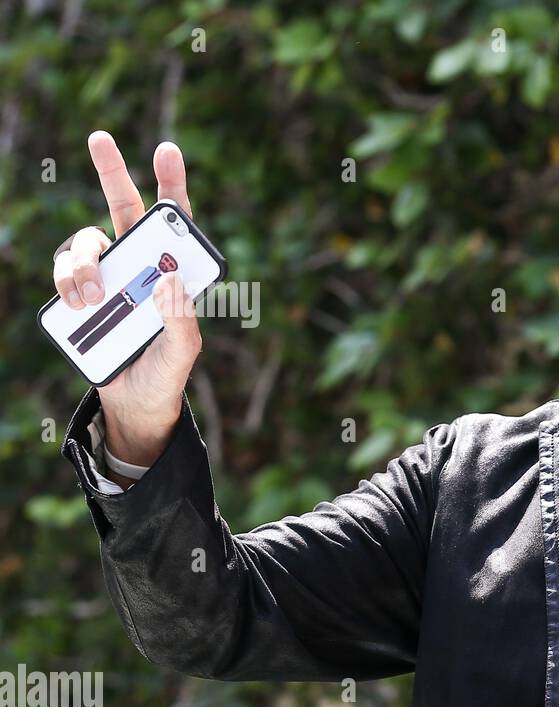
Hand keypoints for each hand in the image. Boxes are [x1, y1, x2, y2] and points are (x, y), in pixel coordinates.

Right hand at [51, 130, 200, 467]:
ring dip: (84, 260)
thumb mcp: (183, 353)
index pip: (175, 224)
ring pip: (87, 242)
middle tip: (101, 137)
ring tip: (91, 295)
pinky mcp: (79, 295)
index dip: (171, 185)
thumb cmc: (166, 375)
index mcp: (173, 273)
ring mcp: (107, 278)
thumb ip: (181, 319)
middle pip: (123, 210)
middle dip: (112, 171)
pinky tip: (79, 303)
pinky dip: (67, 282)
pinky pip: (65, 271)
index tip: (166, 150)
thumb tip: (167, 280)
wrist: (133, 406)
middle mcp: (139, 267)